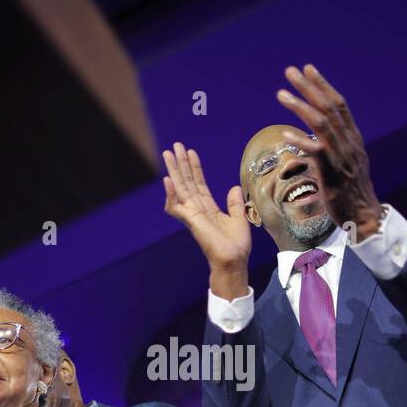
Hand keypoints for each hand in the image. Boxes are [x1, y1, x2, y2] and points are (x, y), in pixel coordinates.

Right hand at [162, 141, 251, 292]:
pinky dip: (171, 193)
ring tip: (168, 153)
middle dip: (181, 163)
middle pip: (186, 181)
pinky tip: (167, 179)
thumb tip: (234, 187)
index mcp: (208, 208)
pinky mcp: (190, 221)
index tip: (191, 152)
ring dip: (173, 170)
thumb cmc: (236, 245)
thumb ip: (234, 203)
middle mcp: (197, 209)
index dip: (194, 168)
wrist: (234, 260)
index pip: (198, 183)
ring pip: (179, 188)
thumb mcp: (239, 218)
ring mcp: (191, 214)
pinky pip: (175, 206)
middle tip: (175, 146)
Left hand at [275, 64, 382, 237]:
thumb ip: (335, 145)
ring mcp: (342, 157)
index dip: (322, 85)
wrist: (364, 215)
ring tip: (281, 94)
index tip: (307, 69)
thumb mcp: (346, 162)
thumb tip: (316, 134)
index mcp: (353, 138)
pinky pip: (316, 152)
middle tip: (290, 71)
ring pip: (321, 124)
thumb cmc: (351, 191)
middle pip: (328, 107)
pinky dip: (301, 141)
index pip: (338, 104)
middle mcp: (349, 142)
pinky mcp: (333, 174)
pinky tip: (285, 134)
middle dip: (308, 87)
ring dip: (300, 106)